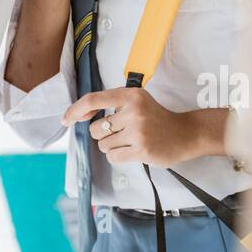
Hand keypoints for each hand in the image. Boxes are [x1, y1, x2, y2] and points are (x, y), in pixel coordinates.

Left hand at [62, 87, 207, 166]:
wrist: (185, 133)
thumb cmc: (156, 117)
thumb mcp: (137, 101)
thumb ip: (112, 105)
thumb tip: (81, 115)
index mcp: (130, 95)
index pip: (93, 100)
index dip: (75, 110)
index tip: (66, 119)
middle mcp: (133, 111)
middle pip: (96, 129)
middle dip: (102, 134)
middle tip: (120, 132)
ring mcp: (138, 132)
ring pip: (104, 145)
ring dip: (112, 146)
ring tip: (130, 141)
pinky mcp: (142, 150)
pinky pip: (113, 157)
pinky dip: (118, 156)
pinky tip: (132, 150)